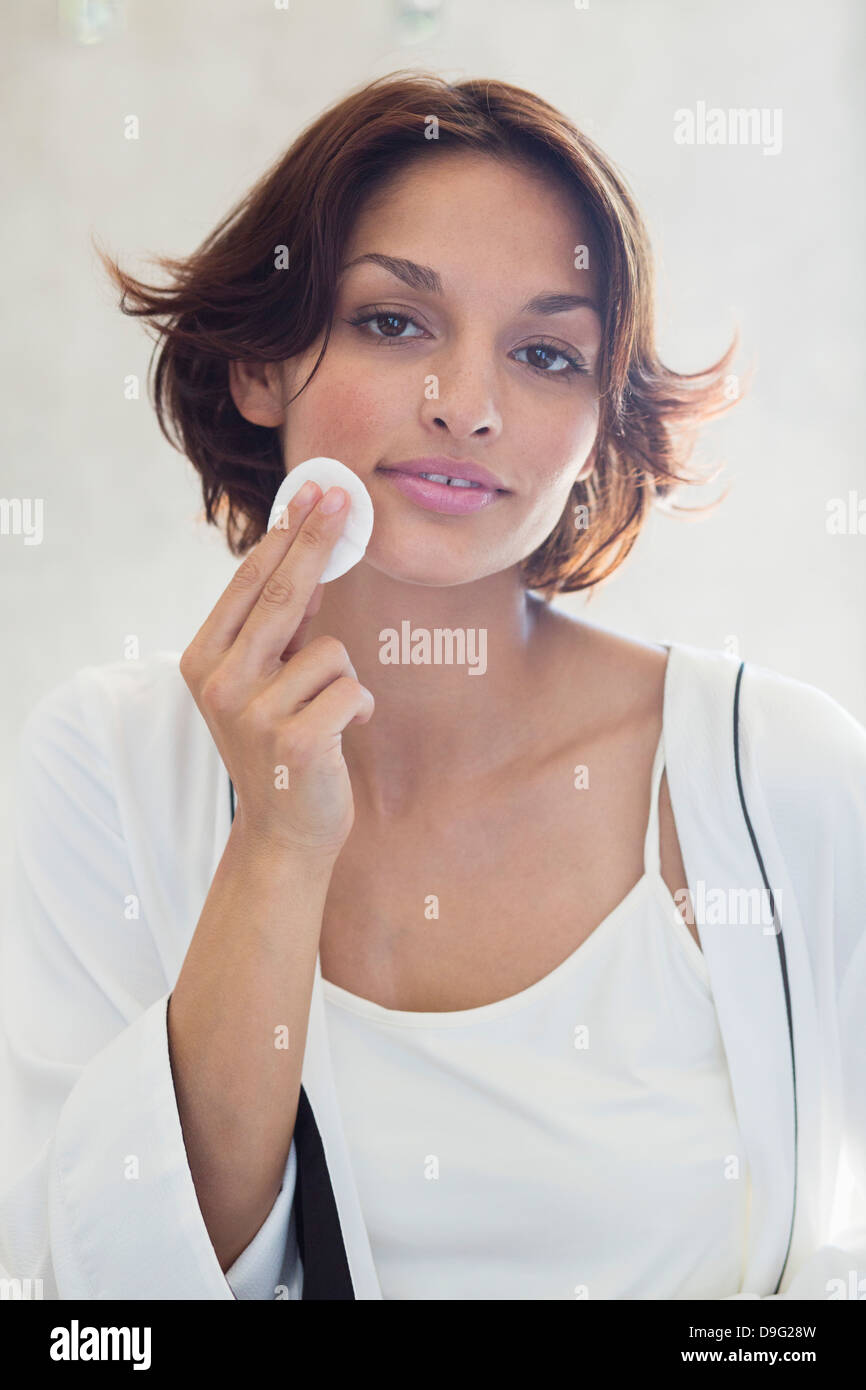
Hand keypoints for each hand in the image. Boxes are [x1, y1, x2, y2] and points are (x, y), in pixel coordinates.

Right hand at [180, 481, 373, 858]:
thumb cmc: (279, 746)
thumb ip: (277, 631)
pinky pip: (353, 690)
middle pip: (281, 592)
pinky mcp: (296, 739)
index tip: (311, 492)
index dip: (284, 534)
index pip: (248, 583)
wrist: (284, 831)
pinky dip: (359, 710)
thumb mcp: (263, 682)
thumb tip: (308, 559)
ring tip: (322, 716)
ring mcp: (254, 712)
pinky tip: (338, 738)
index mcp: (203, 660)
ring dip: (342, 681)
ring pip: (331, 651)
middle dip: (314, 539)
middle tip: (339, 495)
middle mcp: (220, 682)